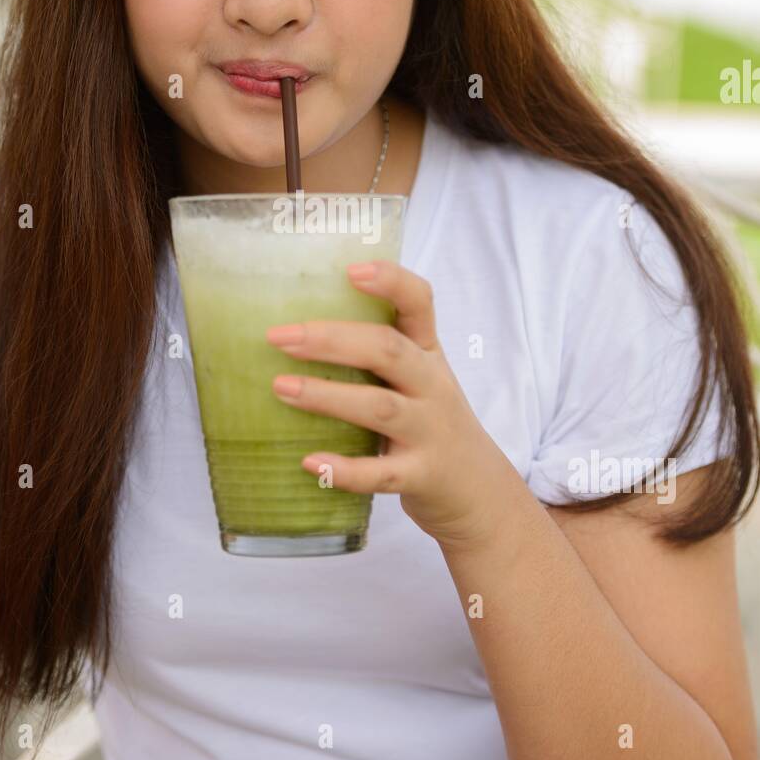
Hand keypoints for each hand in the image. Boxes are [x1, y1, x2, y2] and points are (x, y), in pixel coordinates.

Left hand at [265, 258, 510, 549]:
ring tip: (281, 387)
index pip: (419, 304)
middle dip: (332, 340)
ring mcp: (429, 432)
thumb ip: (375, 354)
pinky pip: (381, 474)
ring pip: (380, 408)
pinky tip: (311, 461)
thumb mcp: (417, 378)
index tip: (351, 270)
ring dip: (327, 396)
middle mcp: (432, 386)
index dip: (390, 282)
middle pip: (388, 351)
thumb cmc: (430, 422)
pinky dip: (345, 470)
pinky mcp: (421, 476)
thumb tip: (292, 332)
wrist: (479, 490)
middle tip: (279, 336)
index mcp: (428, 354)